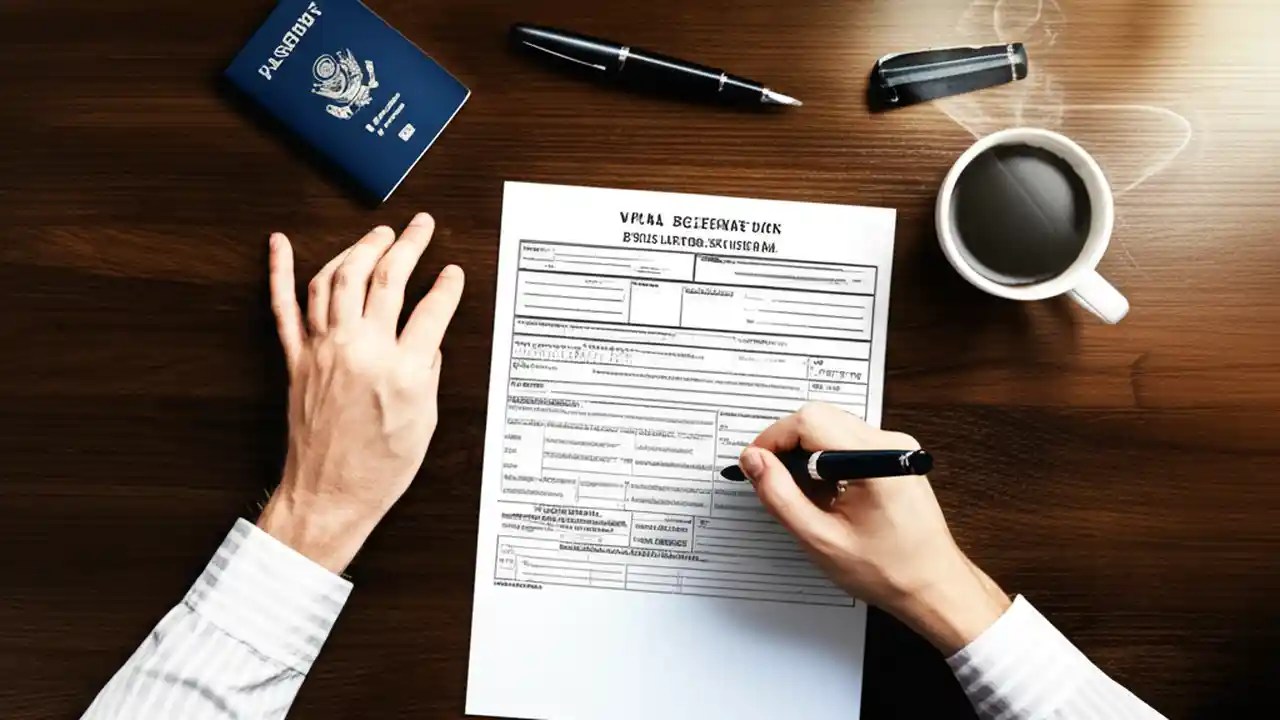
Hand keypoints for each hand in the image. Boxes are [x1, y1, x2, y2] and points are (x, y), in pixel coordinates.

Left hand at [257, 214, 463, 572]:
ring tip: (377, 235)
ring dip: (359, 248)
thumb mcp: (424, 422)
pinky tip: (280, 245)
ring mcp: (324, 350)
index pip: (432, 309)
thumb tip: (427, 337)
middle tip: (421, 227)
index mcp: (401, 370)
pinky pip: (284, 306)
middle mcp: (361, 351)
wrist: (328, 495)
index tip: (452, 272)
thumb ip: (426, 372)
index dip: (447, 285)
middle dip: (409, 245)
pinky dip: (279, 271)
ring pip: (338, 278)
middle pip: (386, 279)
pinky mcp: (296, 358)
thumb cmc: (378, 469)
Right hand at [740, 402, 1009, 653]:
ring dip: (808, 457)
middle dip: (789, 448)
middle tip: (776, 485)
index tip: (754, 465)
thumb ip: (780, 495)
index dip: (773, 438)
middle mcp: (890, 442)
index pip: (809, 420)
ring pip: (831, 428)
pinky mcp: (895, 455)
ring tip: (810, 500)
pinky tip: (829, 498)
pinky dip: (827, 463)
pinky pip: (847, 442)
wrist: (935, 587)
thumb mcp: (820, 539)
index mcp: (876, 458)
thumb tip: (753, 460)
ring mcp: (895, 447)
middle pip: (820, 418)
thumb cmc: (888, 571)